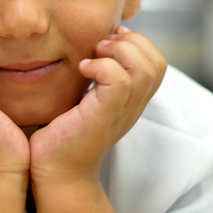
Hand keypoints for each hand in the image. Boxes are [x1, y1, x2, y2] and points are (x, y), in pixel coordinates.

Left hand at [29, 26, 165, 186]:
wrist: (55, 172)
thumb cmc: (63, 135)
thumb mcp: (85, 101)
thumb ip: (95, 79)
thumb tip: (92, 47)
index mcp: (132, 101)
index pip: (157, 64)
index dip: (138, 43)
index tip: (108, 40)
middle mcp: (132, 107)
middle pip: (157, 64)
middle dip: (131, 42)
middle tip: (101, 45)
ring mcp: (121, 112)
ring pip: (144, 70)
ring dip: (118, 51)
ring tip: (93, 55)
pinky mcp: (104, 116)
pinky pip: (120, 81)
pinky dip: (102, 66)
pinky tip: (82, 69)